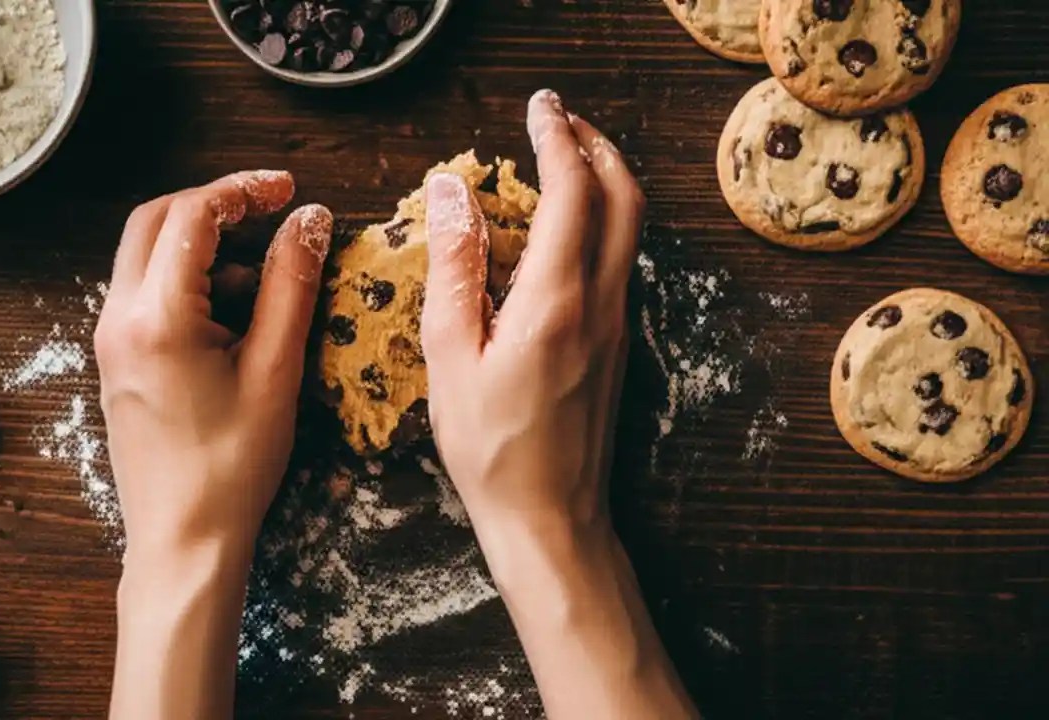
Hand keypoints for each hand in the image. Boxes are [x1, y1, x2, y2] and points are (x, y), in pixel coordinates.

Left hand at [95, 171, 333, 560]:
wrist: (182, 540)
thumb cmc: (232, 467)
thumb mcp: (275, 370)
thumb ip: (290, 286)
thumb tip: (309, 222)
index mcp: (156, 317)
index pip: (192, 215)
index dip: (244, 190)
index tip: (289, 191)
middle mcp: (119, 319)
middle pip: (156, 221)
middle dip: (216, 206)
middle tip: (273, 211)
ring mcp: (110, 340)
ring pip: (149, 256)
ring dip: (205, 247)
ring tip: (266, 280)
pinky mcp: (118, 360)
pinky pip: (149, 294)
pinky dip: (192, 283)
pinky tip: (238, 317)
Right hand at [422, 89, 641, 541]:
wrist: (551, 517)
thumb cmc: (492, 449)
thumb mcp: (451, 356)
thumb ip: (454, 267)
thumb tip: (449, 193)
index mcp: (556, 299)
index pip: (572, 189)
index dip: (557, 137)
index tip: (537, 108)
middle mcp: (600, 302)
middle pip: (625, 195)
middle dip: (597, 144)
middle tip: (559, 121)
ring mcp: (617, 323)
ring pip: (630, 227)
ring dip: (605, 180)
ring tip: (563, 161)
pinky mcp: (618, 343)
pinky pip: (619, 261)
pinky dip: (601, 222)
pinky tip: (562, 231)